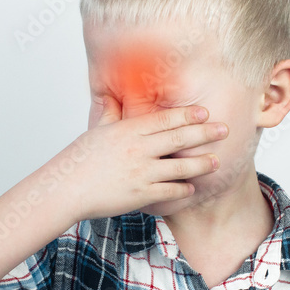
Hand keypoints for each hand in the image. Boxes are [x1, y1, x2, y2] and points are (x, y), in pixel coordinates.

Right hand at [52, 94, 228, 220]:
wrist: (66, 188)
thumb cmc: (79, 160)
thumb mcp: (96, 130)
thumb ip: (111, 114)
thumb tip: (110, 94)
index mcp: (128, 130)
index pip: (166, 119)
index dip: (189, 115)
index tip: (205, 113)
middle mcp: (138, 149)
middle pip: (180, 138)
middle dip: (206, 133)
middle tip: (224, 130)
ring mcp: (141, 172)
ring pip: (181, 166)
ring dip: (202, 164)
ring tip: (216, 161)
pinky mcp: (141, 194)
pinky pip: (170, 191)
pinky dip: (184, 189)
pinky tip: (192, 187)